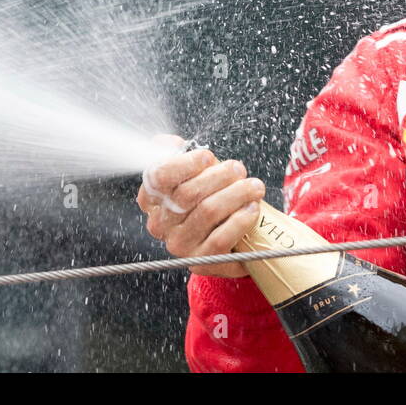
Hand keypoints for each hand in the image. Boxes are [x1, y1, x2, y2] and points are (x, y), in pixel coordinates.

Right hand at [136, 135, 266, 277]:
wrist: (230, 237)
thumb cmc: (210, 198)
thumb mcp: (194, 174)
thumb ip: (179, 156)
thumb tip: (169, 142)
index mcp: (152, 198)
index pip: (158, 176)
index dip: (184, 163)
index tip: (207, 157)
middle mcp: (159, 223)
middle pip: (187, 193)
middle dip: (220, 176)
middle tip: (239, 169)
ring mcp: (178, 245)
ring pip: (207, 212)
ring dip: (236, 194)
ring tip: (253, 187)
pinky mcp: (200, 261)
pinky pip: (221, 238)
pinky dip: (240, 219)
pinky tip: (252, 208)